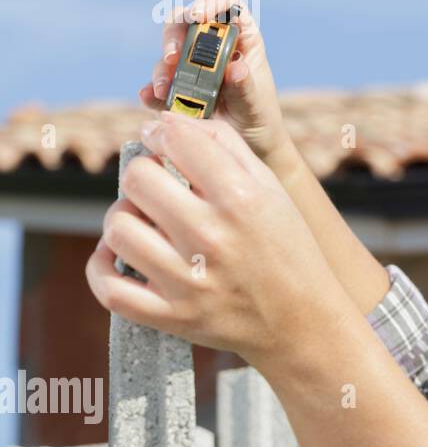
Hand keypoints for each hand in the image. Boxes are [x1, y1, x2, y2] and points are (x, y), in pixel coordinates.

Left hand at [85, 111, 348, 368]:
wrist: (304, 323)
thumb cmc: (290, 251)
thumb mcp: (274, 191)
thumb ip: (227, 148)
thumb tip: (173, 122)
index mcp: (241, 200)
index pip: (176, 140)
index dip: (163, 132)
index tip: (163, 139)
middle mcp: (212, 238)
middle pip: (138, 179)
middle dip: (144, 173)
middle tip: (157, 183)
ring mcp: (188, 281)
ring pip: (118, 229)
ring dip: (125, 217)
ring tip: (145, 221)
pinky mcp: (172, 317)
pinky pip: (109, 287)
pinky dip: (104, 266)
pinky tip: (120, 254)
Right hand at [140, 0, 296, 175]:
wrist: (249, 144)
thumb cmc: (258, 113)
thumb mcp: (256, 101)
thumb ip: (245, 85)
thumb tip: (235, 69)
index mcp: (240, 37)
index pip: (225, 3)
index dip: (210, 0)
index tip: (198, 15)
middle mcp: (212, 45)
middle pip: (185, 21)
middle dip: (174, 35)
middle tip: (173, 57)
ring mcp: (190, 64)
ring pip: (168, 51)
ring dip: (162, 67)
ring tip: (164, 89)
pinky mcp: (175, 86)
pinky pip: (157, 82)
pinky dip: (150, 90)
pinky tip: (150, 98)